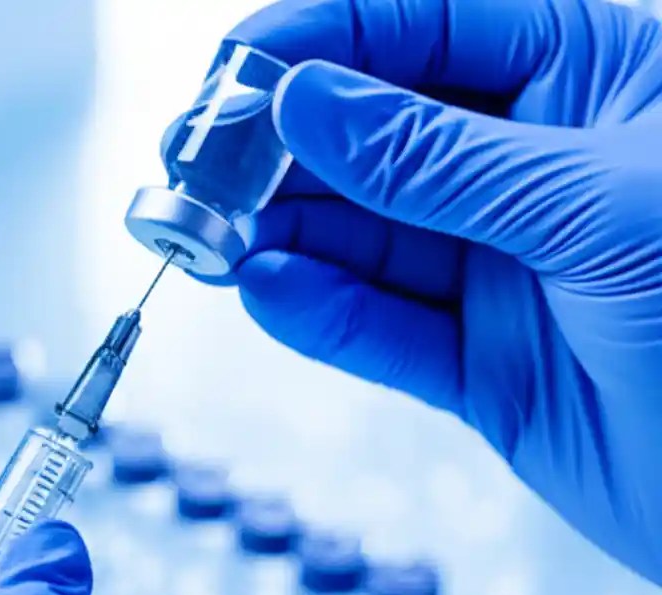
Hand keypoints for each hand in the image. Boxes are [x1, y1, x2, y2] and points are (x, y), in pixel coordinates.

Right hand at [198, 0, 661, 581]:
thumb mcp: (594, 208)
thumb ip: (434, 158)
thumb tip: (304, 102)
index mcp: (597, 81)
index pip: (434, 27)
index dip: (327, 37)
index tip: (237, 64)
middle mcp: (541, 167)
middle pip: (378, 132)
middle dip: (283, 146)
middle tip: (198, 162)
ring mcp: (505, 266)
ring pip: (364, 234)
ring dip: (282, 233)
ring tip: (210, 235)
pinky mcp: (480, 360)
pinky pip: (380, 327)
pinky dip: (319, 313)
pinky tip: (266, 291)